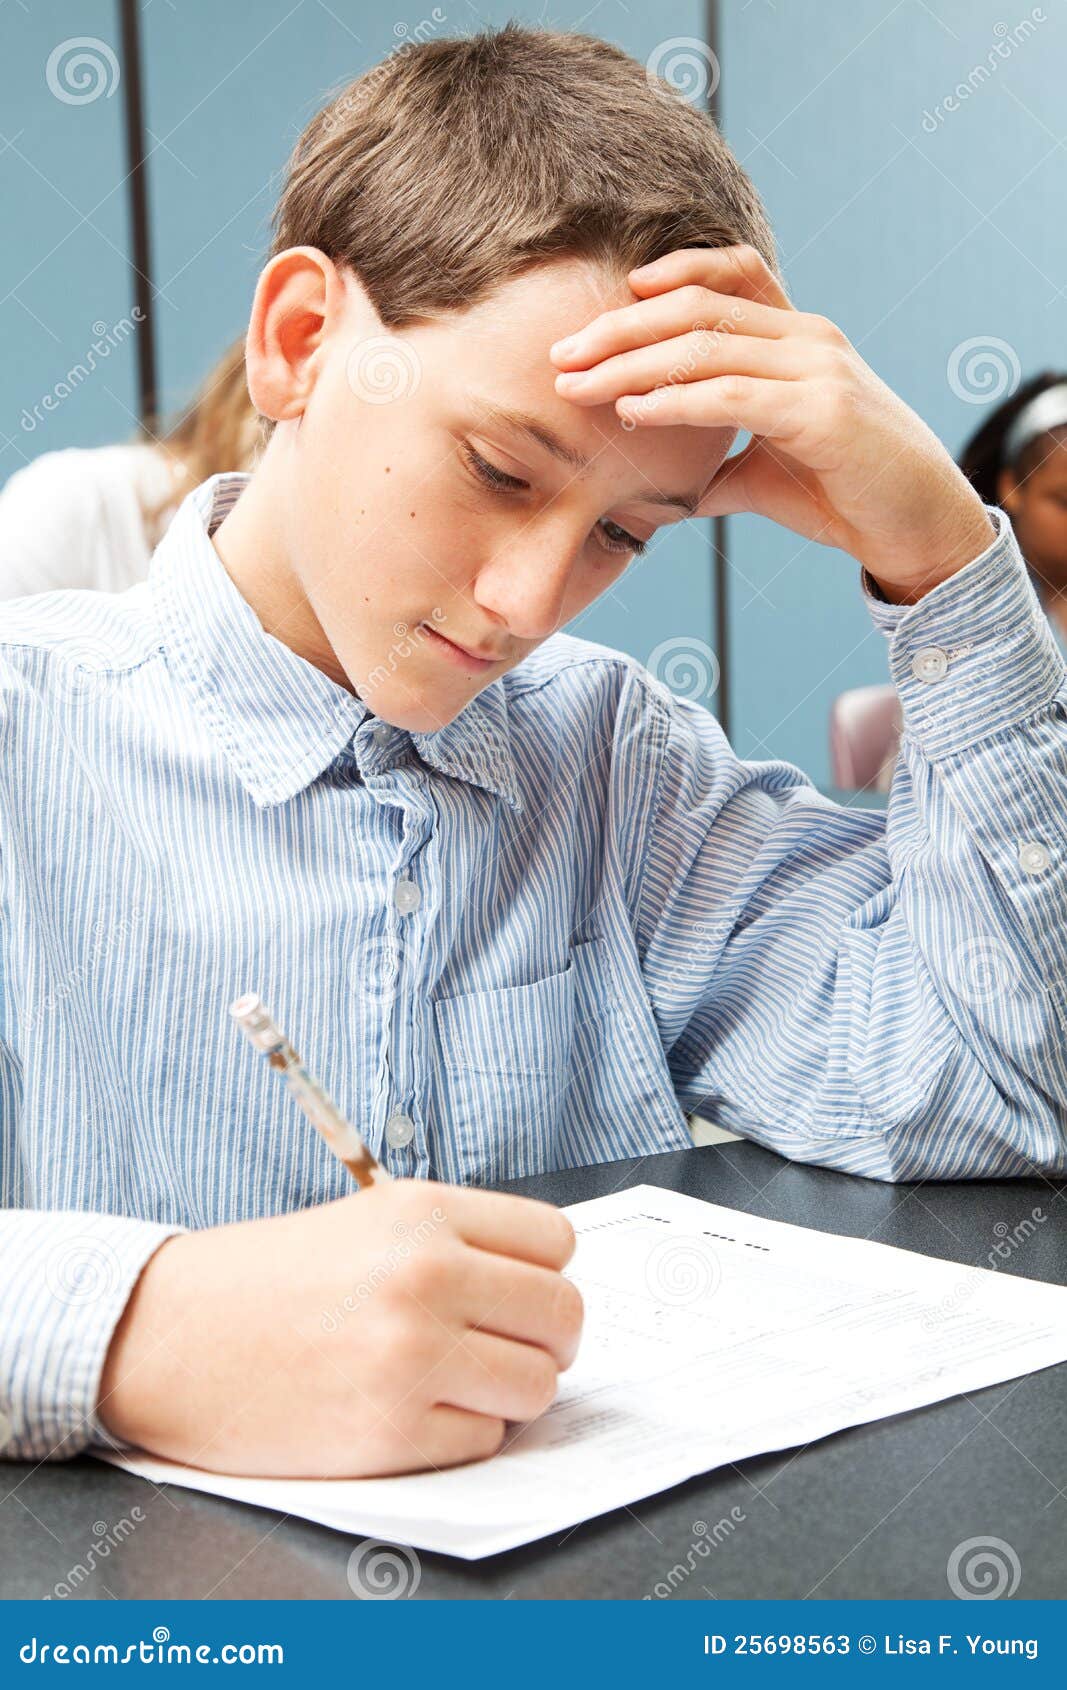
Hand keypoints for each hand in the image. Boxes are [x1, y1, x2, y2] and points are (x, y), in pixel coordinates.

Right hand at [98, 1179, 581, 1477]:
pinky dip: (460, 1434)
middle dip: (545, 1340)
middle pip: (563, 1317)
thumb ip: (456, 1243)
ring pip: (537, 1386)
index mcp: (423, 1213)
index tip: (520, 1295)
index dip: (545, 1275)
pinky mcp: (390, 1433)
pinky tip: (410, 1412)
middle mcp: (426, 1277)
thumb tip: (541, 1289)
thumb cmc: (265, 1281)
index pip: (556, 1243)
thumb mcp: (368, 1221)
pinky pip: (484, 1441)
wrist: (168, 1337)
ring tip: (455, 1382)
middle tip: (508, 1349)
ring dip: (507, 1393)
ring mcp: (411, 1357)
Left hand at [550, 245, 995, 602]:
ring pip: (704, 346)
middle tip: (562, 353)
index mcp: (799, 338)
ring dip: (629, 364)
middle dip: (620, 326)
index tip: (612, 299)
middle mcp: (809, 339)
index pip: (732, 273)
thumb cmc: (846, 496)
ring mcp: (817, 370)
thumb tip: (663, 491)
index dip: (671, 272)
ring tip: (577, 384)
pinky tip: (632, 411)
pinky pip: (729, 395)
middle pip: (699, 306)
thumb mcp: (768, 470)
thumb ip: (716, 465)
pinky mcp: (819, 413)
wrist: (917, 528)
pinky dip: (672, 401)